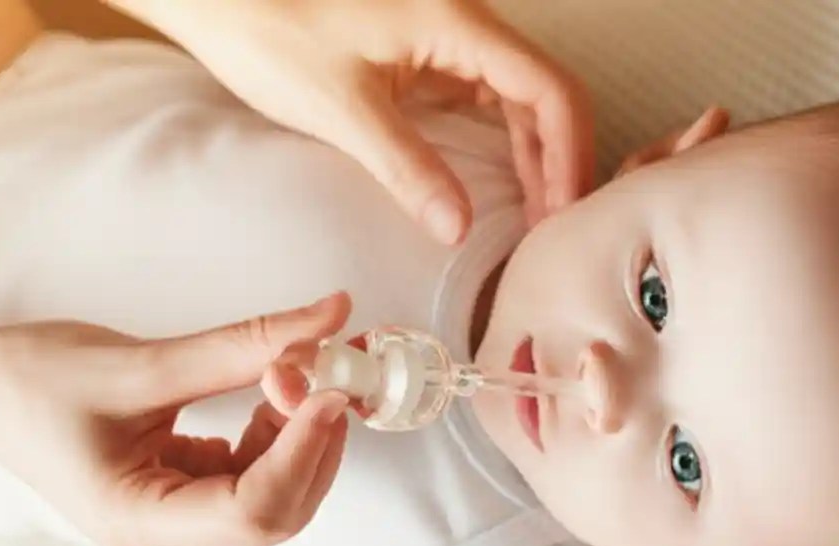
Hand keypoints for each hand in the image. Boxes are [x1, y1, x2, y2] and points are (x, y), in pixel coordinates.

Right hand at [0, 292, 352, 545]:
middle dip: (313, 439)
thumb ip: (242, 346)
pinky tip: (269, 390)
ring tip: (293, 368)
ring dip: (300, 434)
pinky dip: (278, 434)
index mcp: (139, 526)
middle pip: (278, 510)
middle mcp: (162, 544)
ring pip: (276, 496)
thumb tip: (332, 317)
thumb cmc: (33, 381)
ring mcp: (175, 529)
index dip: (305, 449)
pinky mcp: (184, 503)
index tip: (330, 387)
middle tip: (326, 366)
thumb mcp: (140, 362)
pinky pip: (255, 479)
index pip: (255, 510)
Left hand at [111, 0, 594, 241]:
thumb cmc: (268, 29)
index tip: (567, 212)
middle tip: (553, 228)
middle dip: (558, 162)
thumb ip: (407, 169)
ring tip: (531, 216)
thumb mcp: (343, 108)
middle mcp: (464, 23)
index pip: (549, 91)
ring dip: (531, 155)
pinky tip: (493, 183)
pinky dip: (498, 141)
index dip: (570, 156)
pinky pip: (481, 96)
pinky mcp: (423, 50)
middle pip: (543, 94)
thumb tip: (457, 229)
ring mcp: (445, 35)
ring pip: (516, 96)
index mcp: (458, 24)